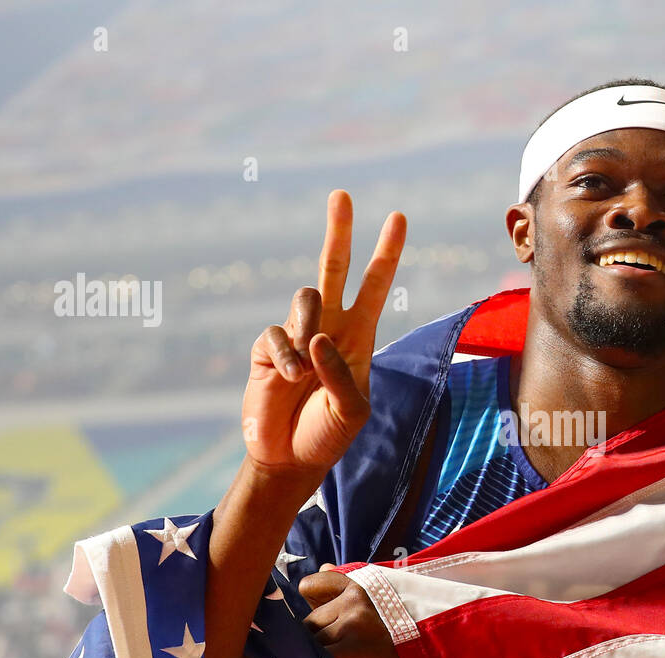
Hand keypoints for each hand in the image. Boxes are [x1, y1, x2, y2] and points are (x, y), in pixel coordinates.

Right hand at [243, 190, 406, 475]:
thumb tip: (318, 338)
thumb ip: (343, 375)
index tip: (397, 217)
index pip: (374, 286)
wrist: (289, 457)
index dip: (386, 252)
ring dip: (310, 326)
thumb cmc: (328, 434)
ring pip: (305, 297)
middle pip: (335, 267)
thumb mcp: (352, 411)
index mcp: (359, 337)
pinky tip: (290, 379)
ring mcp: (296, 334)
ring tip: (307, 371)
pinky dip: (287, 357)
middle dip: (339, 231)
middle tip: (341, 194)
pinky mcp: (267, 348)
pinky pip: (277, 335)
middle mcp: (328, 327)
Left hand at [298, 564, 420, 657]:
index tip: (333, 621)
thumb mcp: (391, 596)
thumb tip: (323, 566)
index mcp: (365, 581)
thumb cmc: (423, 631)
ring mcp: (351, 622)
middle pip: (310, 621)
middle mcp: (354, 597)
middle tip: (354, 649)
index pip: (311, 585)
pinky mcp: (350, 651)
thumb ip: (352, 586)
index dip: (317, 606)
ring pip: (313, 643)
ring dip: (327, 655)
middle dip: (324, 636)